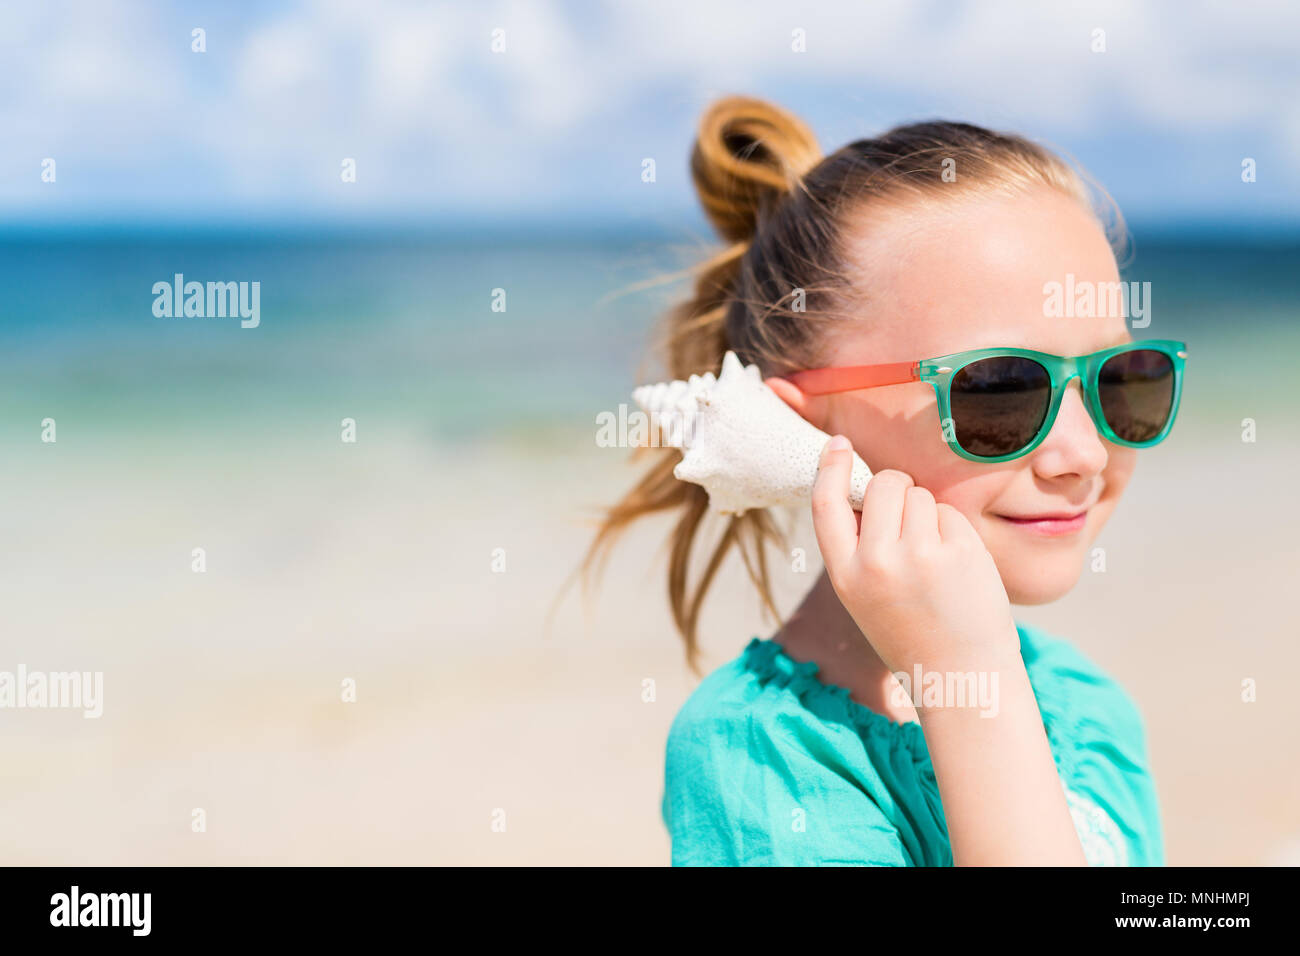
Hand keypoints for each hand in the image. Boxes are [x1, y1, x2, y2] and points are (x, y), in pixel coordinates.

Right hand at [810, 435, 1018, 673]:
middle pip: (884, 484)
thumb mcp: (864, 595)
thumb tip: (870, 487)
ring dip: (928, 514)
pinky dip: (955, 531)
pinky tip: (957, 567)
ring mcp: (919, 556)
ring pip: (920, 496)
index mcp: (845, 575)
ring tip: (934, 560)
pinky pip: (950, 514)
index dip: (831, 468)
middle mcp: (876, 562)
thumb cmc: (912, 630)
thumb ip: (860, 547)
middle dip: (898, 488)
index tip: (838, 444)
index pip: (827, 504)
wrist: (961, 675)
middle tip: (910, 522)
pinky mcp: (958, 552)